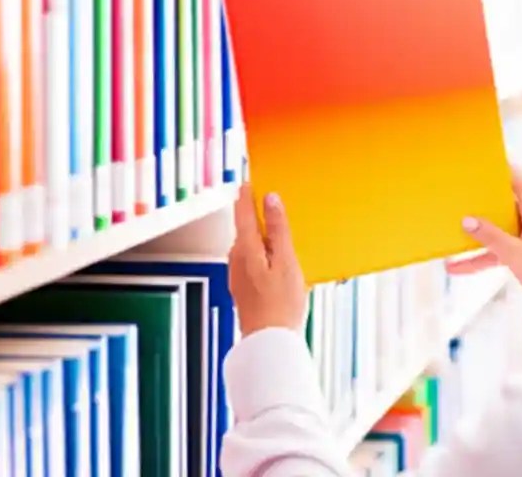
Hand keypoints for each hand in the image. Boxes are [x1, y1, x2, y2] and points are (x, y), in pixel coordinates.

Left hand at [228, 184, 307, 336]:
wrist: (269, 342)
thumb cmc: (280, 304)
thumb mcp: (285, 261)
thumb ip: (277, 228)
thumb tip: (270, 199)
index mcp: (245, 248)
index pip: (241, 211)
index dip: (247, 194)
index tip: (252, 180)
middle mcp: (236, 258)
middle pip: (245, 228)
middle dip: (258, 215)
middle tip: (275, 204)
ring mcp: (238, 273)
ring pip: (250, 245)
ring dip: (264, 236)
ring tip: (283, 234)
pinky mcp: (244, 286)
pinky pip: (253, 260)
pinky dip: (264, 253)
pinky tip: (280, 262)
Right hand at [449, 167, 521, 325]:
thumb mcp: (519, 256)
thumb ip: (492, 238)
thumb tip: (467, 220)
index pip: (516, 177)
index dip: (497, 166)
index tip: (475, 160)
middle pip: (500, 201)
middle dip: (477, 199)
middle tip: (452, 194)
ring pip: (495, 227)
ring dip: (474, 233)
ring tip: (447, 231)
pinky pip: (496, 249)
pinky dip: (480, 256)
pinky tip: (456, 267)